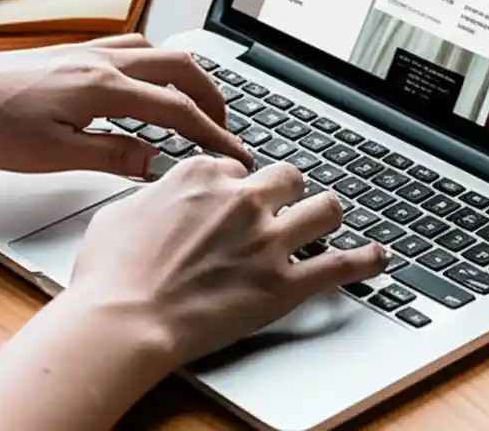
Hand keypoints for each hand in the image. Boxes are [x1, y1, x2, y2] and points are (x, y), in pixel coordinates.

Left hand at [0, 35, 251, 174]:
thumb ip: (112, 154)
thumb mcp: (51, 156)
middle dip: (212, 97)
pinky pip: (127, 51)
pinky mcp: (65, 55)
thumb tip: (155, 159)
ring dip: (184, 78)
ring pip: (154, 53)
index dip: (215, 135)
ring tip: (194, 106)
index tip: (237, 155)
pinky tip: (142, 87)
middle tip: (226, 128)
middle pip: (179, 68)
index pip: (178, 110)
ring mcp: (82, 53)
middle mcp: (98, 61)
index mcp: (101, 87)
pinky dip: (152, 68)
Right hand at [68, 156, 387, 363]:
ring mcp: (268, 240)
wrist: (123, 320)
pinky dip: (365, 260)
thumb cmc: (110, 274)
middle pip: (288, 178)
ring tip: (328, 220)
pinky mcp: (284, 284)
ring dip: (327, 214)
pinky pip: (341, 265)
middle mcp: (242, 200)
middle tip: (281, 208)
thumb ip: (152, 197)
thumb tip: (159, 197)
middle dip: (286, 191)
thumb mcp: (119, 212)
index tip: (234, 202)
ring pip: (325, 208)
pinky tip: (377, 257)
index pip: (237, 168)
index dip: (235, 188)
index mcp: (202, 177)